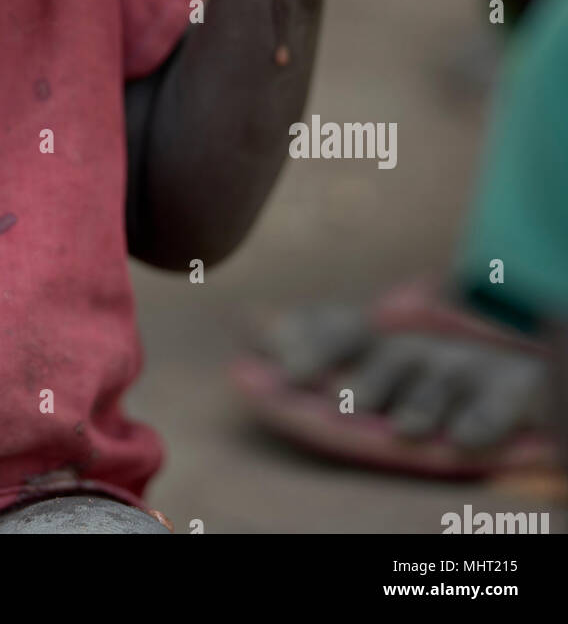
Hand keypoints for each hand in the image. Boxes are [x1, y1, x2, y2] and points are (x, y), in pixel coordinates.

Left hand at [265, 304, 545, 448]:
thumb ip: (314, 338)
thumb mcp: (371, 351)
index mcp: (380, 340)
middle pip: (388, 358)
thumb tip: (249, 320)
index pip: (343, 333)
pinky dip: (480, 422)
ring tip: (404, 429)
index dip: (316, 345)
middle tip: (347, 400)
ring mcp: (464, 368)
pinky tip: (462, 439)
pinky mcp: (510, 391)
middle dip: (368, 378)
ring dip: (419, 404)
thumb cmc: (424, 366)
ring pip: (437, 385)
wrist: (511, 358)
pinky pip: (493, 409)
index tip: (288, 369)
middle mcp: (418, 351)